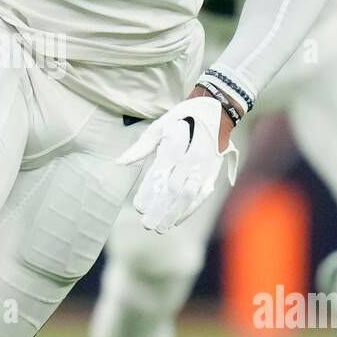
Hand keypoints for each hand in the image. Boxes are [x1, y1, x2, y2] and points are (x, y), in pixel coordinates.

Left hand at [117, 96, 238, 232]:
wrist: (216, 108)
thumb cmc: (182, 117)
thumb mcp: (160, 126)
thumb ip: (141, 147)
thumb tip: (119, 162)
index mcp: (175, 146)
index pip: (160, 175)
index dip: (149, 193)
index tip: (138, 207)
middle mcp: (191, 158)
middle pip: (174, 189)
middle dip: (160, 209)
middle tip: (146, 224)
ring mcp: (204, 166)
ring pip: (189, 195)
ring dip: (175, 213)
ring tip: (161, 227)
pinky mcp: (213, 172)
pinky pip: (202, 194)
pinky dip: (190, 209)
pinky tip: (178, 220)